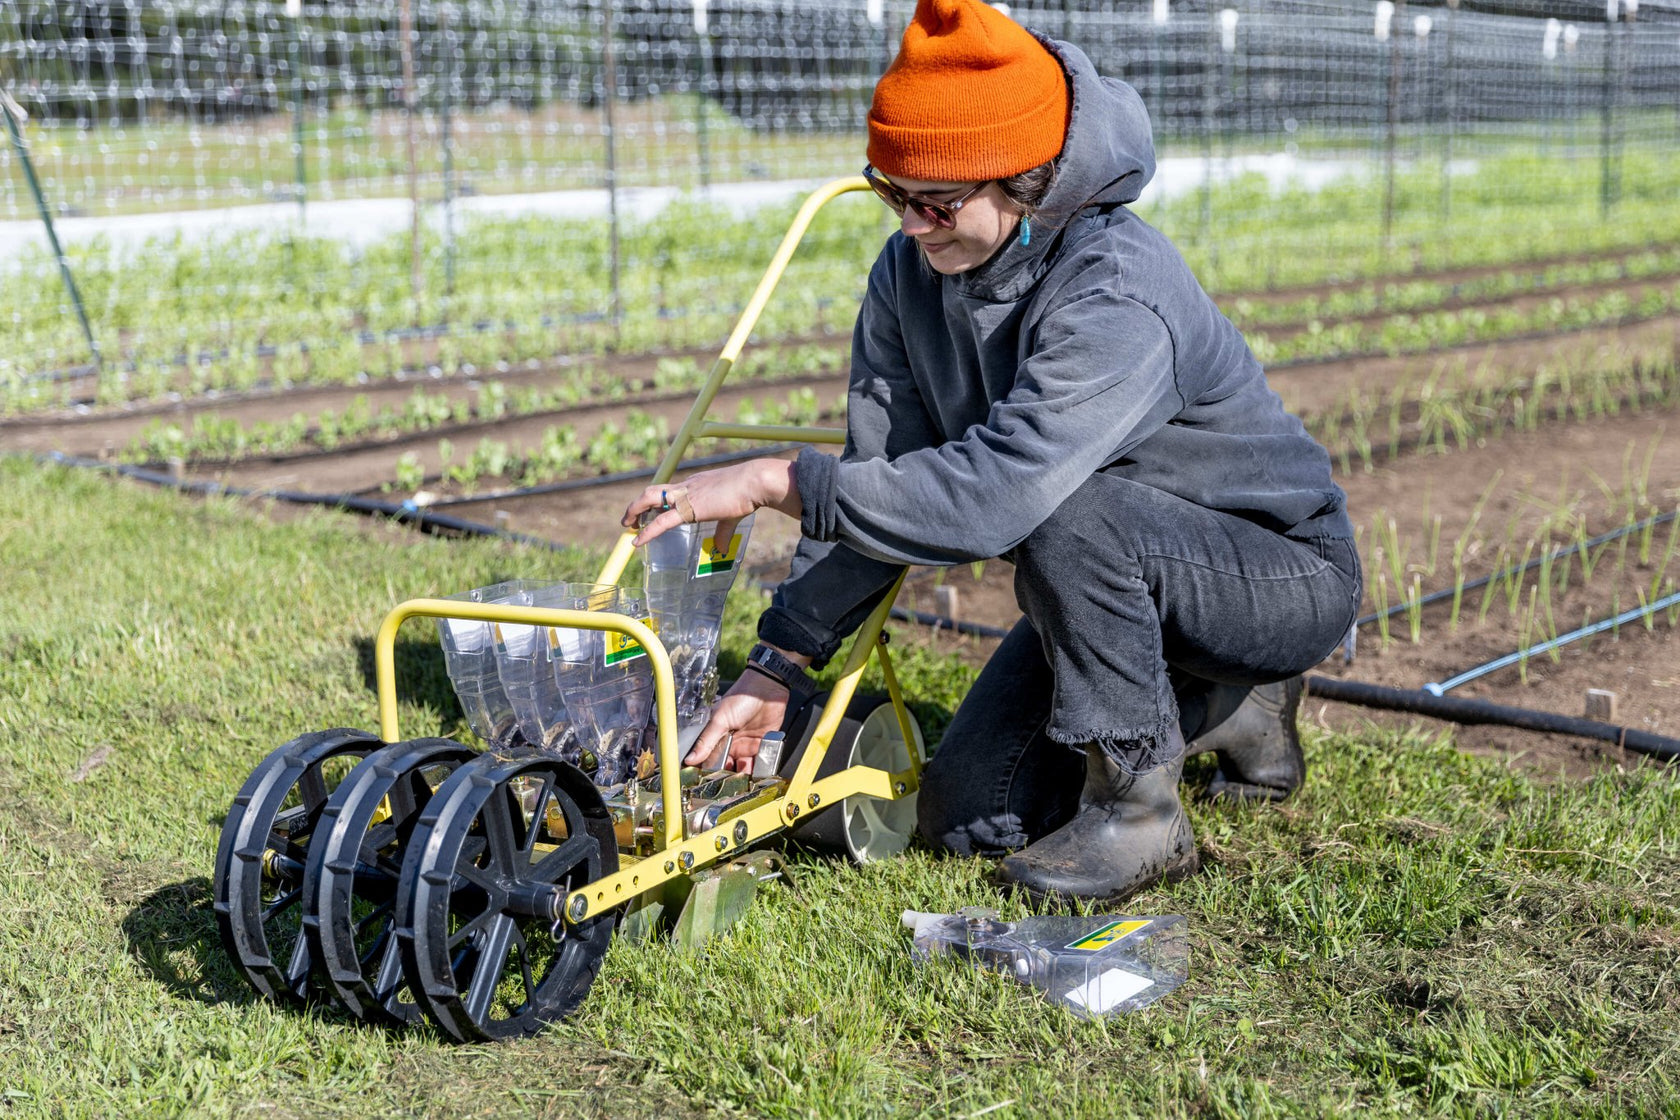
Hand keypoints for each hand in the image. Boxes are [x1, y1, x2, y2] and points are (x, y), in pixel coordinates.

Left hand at [623, 458, 800, 547]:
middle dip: (638, 505)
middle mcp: (686, 487)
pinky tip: (638, 540)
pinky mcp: (688, 509)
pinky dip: (647, 531)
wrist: (753, 482)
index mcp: (696, 484)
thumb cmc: (747, 493)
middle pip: (653, 491)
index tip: (650, 511)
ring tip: (628, 526)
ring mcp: (685, 495)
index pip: (670, 491)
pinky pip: (661, 521)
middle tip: (630, 519)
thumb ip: (723, 531)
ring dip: (635, 511)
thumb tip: (721, 549)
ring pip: (650, 498)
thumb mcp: (732, 514)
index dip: (657, 502)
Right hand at [686, 668, 791, 772]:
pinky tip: (756, 773)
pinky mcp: (762, 745)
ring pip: (742, 768)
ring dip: (742, 775)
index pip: (707, 758)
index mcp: (716, 736)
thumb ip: (707, 740)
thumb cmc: (742, 696)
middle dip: (726, 777)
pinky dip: (758, 769)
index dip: (706, 770)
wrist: (768, 688)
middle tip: (726, 784)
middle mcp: (729, 743)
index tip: (706, 782)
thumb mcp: (720, 719)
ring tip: (742, 780)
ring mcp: (746, 745)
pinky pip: (759, 762)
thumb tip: (690, 759)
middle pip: (725, 767)